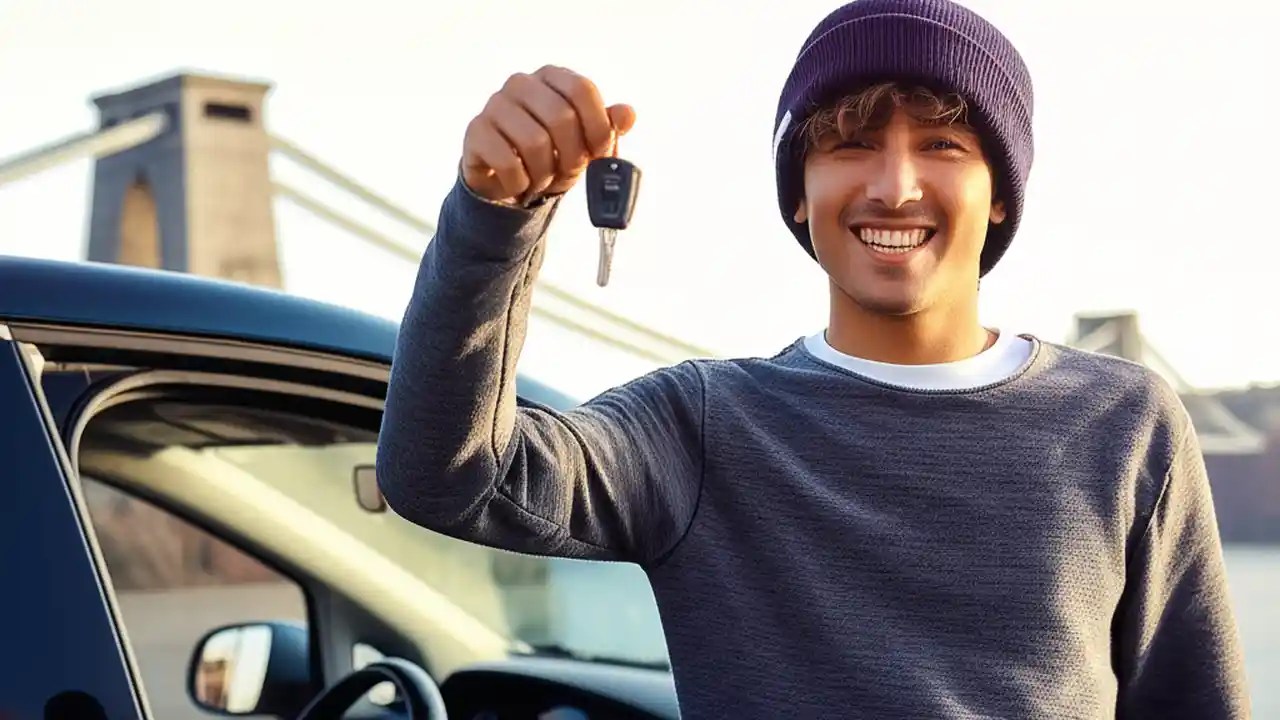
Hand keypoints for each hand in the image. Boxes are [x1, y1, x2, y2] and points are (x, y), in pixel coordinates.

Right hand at [461, 65, 635, 204]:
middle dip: (572, 156)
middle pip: (560, 117)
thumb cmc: (554, 154)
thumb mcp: (587, 143)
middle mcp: (522, 83)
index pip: (582, 90)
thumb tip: (628, 114)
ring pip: (534, 143)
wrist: (510, 179)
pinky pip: (508, 163)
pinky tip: (521, 183)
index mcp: (553, 77)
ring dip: (545, 173)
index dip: (597, 126)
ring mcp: (495, 104)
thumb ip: (608, 127)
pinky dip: (521, 183)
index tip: (600, 153)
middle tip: (569, 172)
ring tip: (542, 178)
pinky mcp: (476, 131)